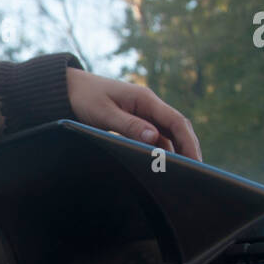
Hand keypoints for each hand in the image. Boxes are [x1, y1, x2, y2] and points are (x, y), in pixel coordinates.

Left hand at [65, 68, 201, 160]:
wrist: (67, 89)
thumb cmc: (84, 98)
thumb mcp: (104, 113)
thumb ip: (129, 125)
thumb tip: (154, 138)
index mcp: (145, 99)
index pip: (176, 121)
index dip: (188, 142)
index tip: (196, 162)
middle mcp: (149, 106)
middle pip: (177, 128)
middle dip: (188, 148)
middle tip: (196, 173)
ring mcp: (143, 114)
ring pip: (167, 134)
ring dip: (175, 151)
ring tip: (181, 174)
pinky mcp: (134, 122)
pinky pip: (154, 137)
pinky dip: (160, 151)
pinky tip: (162, 166)